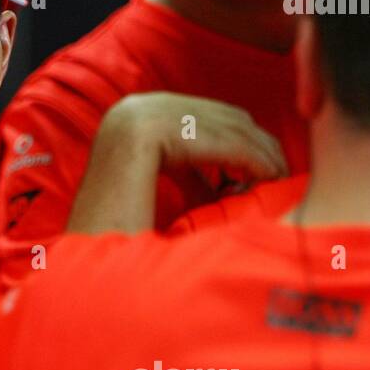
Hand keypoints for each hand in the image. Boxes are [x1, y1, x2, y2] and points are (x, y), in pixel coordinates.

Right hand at [68, 92, 287, 234]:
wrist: (89, 261)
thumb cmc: (125, 236)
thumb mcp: (163, 194)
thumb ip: (193, 177)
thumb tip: (234, 181)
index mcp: (134, 118)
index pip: (208, 115)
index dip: (244, 141)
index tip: (265, 173)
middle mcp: (135, 109)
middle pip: (224, 114)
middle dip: (258, 146)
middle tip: (281, 178)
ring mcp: (139, 116)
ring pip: (229, 124)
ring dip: (260, 155)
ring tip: (276, 184)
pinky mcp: (148, 132)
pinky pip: (221, 140)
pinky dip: (251, 160)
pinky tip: (266, 181)